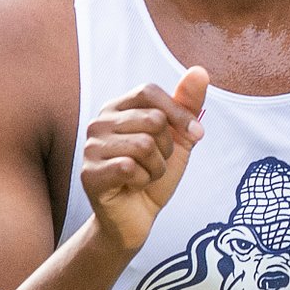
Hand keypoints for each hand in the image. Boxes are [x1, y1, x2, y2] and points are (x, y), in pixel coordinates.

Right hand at [80, 68, 207, 250]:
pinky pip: (130, 167)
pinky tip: (134, 186)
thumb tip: (200, 71)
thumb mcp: (178, 138)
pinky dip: (144, 180)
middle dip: (167, 147)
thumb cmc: (154, 175)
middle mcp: (99, 123)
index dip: (178, 113)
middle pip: (152, 120)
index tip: (196, 135)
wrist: (138, 219)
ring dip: (157, 167)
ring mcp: (91, 148)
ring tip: (146, 175)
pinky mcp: (90, 174)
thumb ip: (187, 104)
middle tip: (156, 163)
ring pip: (144, 145)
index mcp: (117, 108)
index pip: (149, 91)